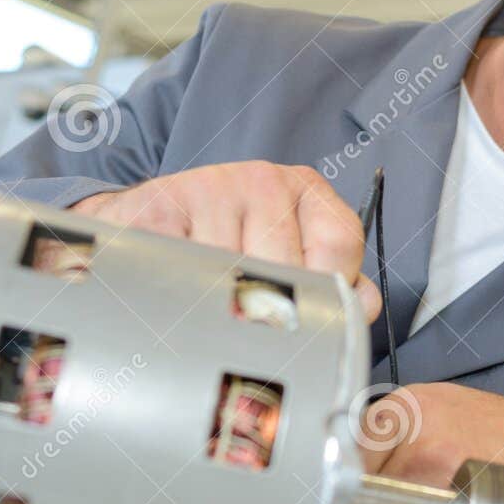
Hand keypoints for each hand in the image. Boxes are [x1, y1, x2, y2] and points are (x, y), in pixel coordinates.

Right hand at [70, 162, 380, 321]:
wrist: (142, 220)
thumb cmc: (227, 244)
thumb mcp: (289, 251)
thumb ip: (335, 281)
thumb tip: (362, 306)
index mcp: (306, 190)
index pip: (340, 245)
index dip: (327, 290)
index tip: (304, 311)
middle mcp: (265, 180)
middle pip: (288, 269)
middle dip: (271, 310)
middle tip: (250, 323)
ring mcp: (213, 188)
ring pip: (237, 278)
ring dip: (223, 308)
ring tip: (212, 308)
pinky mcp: (163, 207)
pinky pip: (187, 273)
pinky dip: (183, 297)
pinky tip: (179, 293)